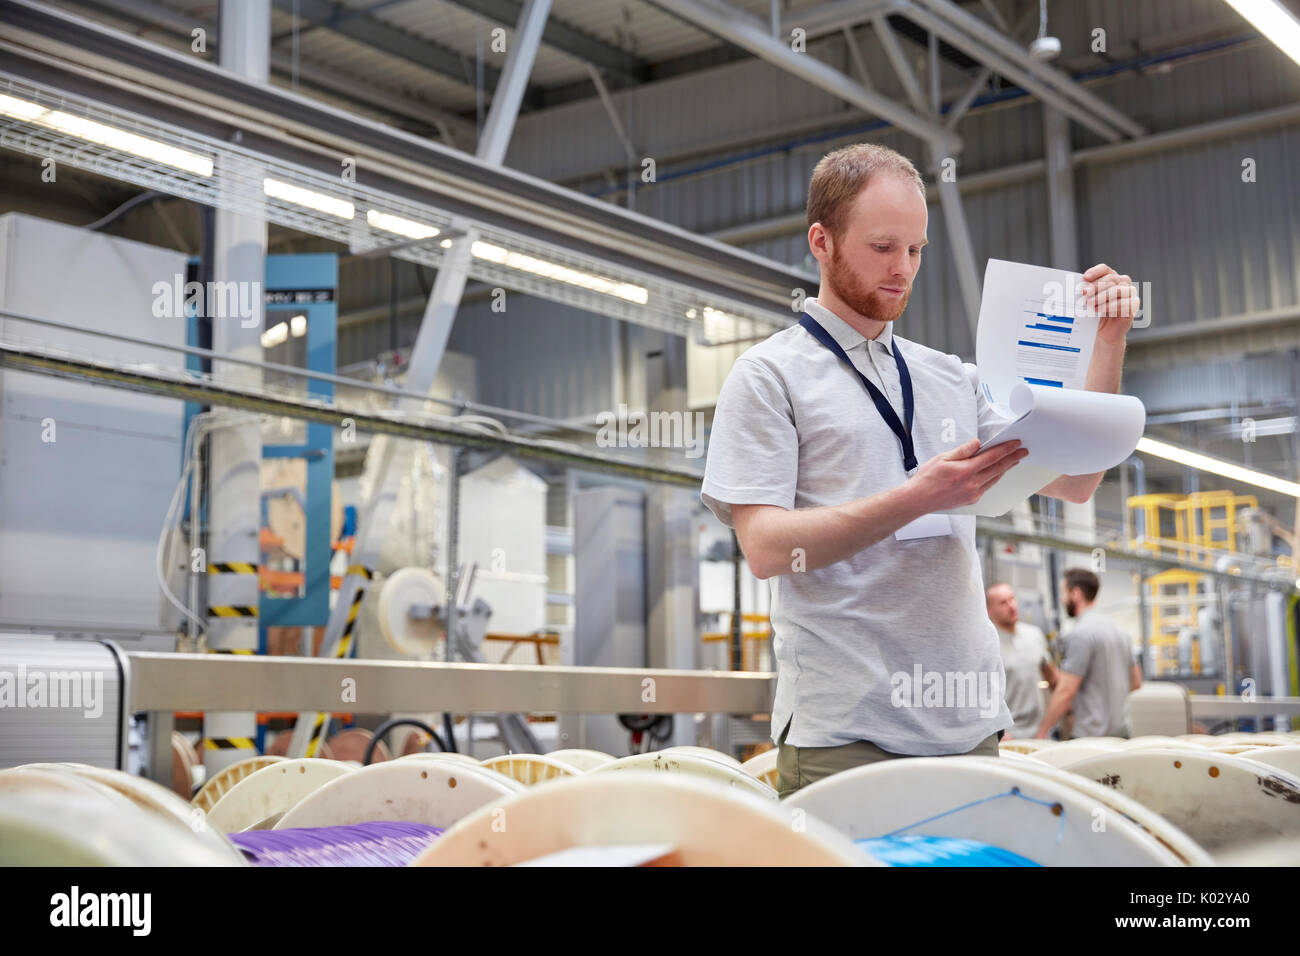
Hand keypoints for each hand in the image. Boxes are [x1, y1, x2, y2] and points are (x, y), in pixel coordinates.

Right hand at [907, 437, 1028, 511]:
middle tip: (1023, 451)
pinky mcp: (971, 500)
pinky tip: (997, 473)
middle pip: (998, 468)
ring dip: (1006, 469)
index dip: (1006, 449)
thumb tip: (977, 443)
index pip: (992, 457)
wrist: (919, 499)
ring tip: (1014, 461)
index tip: (1016, 443)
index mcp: (965, 471)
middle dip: (1012, 458)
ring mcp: (973, 493)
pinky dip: (995, 478)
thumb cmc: (927, 478)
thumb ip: (962, 451)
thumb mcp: (942, 458)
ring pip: (995, 478)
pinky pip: (987, 487)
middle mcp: (972, 484)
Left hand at [1080, 263, 1138, 344]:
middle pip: (1112, 278)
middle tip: (1085, 294)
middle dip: (1096, 286)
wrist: (1103, 333)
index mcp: (1111, 279)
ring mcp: (1130, 294)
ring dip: (1102, 296)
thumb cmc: (1095, 315)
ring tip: (1090, 304)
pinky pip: (1124, 303)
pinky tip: (1100, 310)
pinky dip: (1110, 306)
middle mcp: (1123, 284)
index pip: (1105, 270)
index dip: (1096, 272)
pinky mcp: (1133, 306)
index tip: (1085, 277)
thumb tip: (1080, 287)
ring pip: (1118, 289)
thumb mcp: (1088, 302)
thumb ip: (1086, 293)